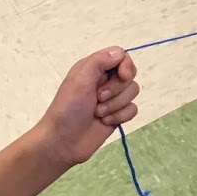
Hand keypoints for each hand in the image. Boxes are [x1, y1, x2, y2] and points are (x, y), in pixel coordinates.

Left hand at [35, 48, 138, 170]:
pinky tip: (105, 122)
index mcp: (94, 68)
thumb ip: (100, 61)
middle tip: (99, 97)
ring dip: (116, 105)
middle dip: (117, 89)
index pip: (121, 56)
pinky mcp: (117, 115)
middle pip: (130, 75)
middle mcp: (104, 80)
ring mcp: (112, 98)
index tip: (122, 76)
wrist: (63, 141)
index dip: (126, 66)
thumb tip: (121, 54)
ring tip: (98, 113)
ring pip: (132, 93)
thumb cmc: (68, 108)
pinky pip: (133, 109)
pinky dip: (120, 116)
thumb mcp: (80, 79)